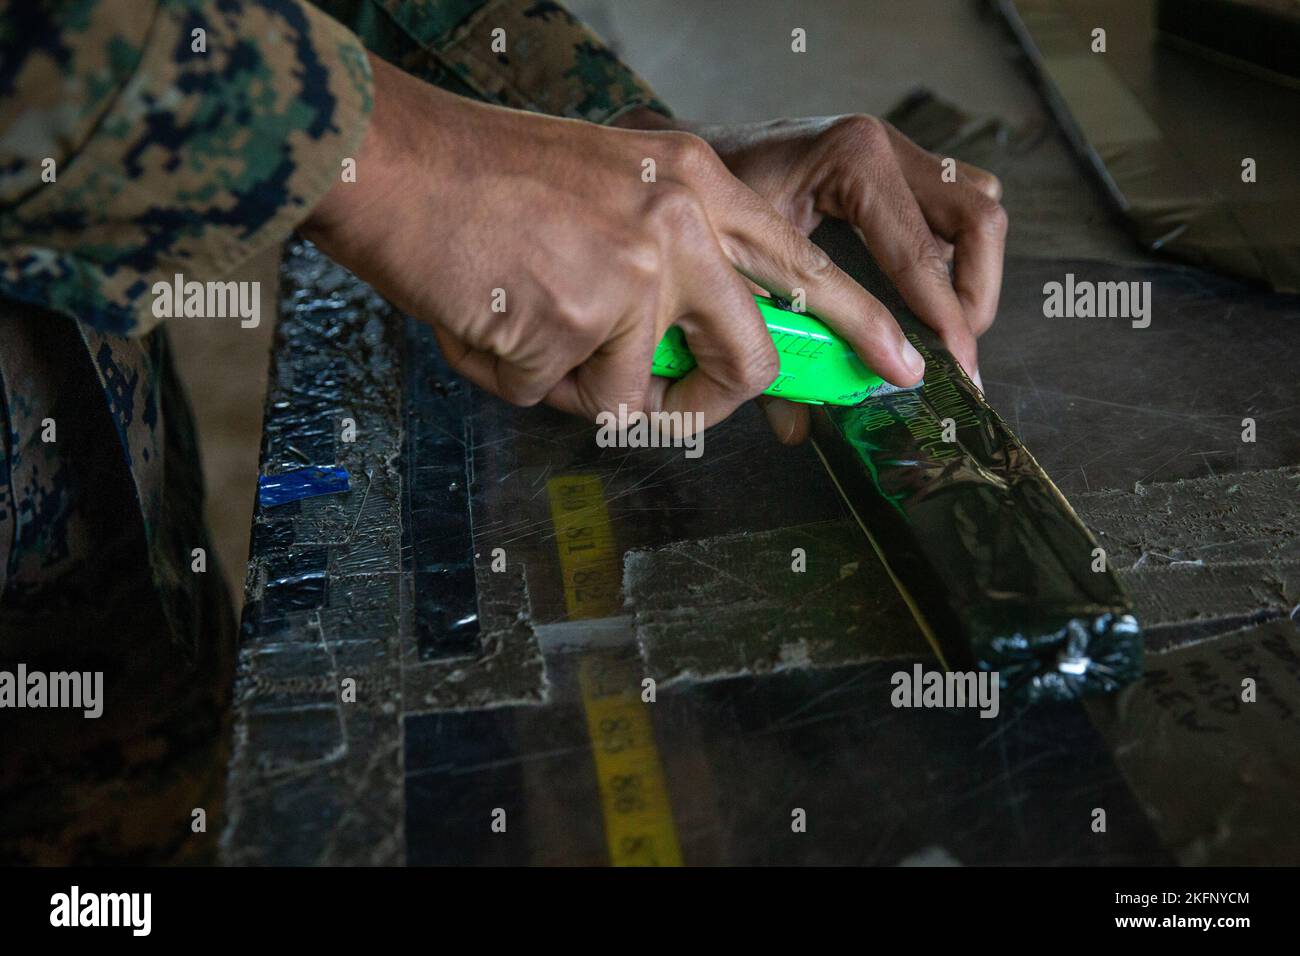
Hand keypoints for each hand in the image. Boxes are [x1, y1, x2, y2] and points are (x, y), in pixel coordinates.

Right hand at [303, 56, 926, 433]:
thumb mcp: (606, 191)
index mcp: (693, 182)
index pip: (803, 264)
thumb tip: (678, 357)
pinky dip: (517, 377)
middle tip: (669, 408)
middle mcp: (679, 226)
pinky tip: (485, 317)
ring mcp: (634, 277)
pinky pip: (559, 401)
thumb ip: (662, 264)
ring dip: (574, 383)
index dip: (862, 324)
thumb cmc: (481, 177)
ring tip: (520, 322)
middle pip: (752, 360)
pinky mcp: (579, 327)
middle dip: (709, 406)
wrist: (390, 159)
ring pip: (633, 401)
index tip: (902, 368)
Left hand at [619, 110, 1006, 442]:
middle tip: (957, 357)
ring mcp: (892, 148)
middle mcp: (881, 145)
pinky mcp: (891, 164)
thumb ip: (767, 346)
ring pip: (976, 206)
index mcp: (850, 161)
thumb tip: (797, 427)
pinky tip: (927, 302)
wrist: (672, 160)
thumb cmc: (697, 207)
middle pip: (977, 216)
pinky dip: (953, 255)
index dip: (944, 321)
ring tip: (949, 334)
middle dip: (975, 296)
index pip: (922, 253)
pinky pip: (953, 205)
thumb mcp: (734, 274)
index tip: (954, 370)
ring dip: (974, 274)